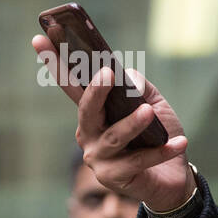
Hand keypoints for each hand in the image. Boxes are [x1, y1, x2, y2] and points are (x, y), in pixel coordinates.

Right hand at [31, 35, 193, 209]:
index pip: (73, 86)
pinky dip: (160, 151)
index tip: (38, 39)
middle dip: (95, 91)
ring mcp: (98, 158)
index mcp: (94, 114)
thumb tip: (126, 77)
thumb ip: (139, 88)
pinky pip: (137, 161)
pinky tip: (178, 143)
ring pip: (113, 137)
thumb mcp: (154, 105)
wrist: (175, 176)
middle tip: (108, 73)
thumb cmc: (159, 136)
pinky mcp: (113, 178)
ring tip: (148, 113)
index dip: (55, 63)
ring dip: (132, 124)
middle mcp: (89, 135)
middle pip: (86, 110)